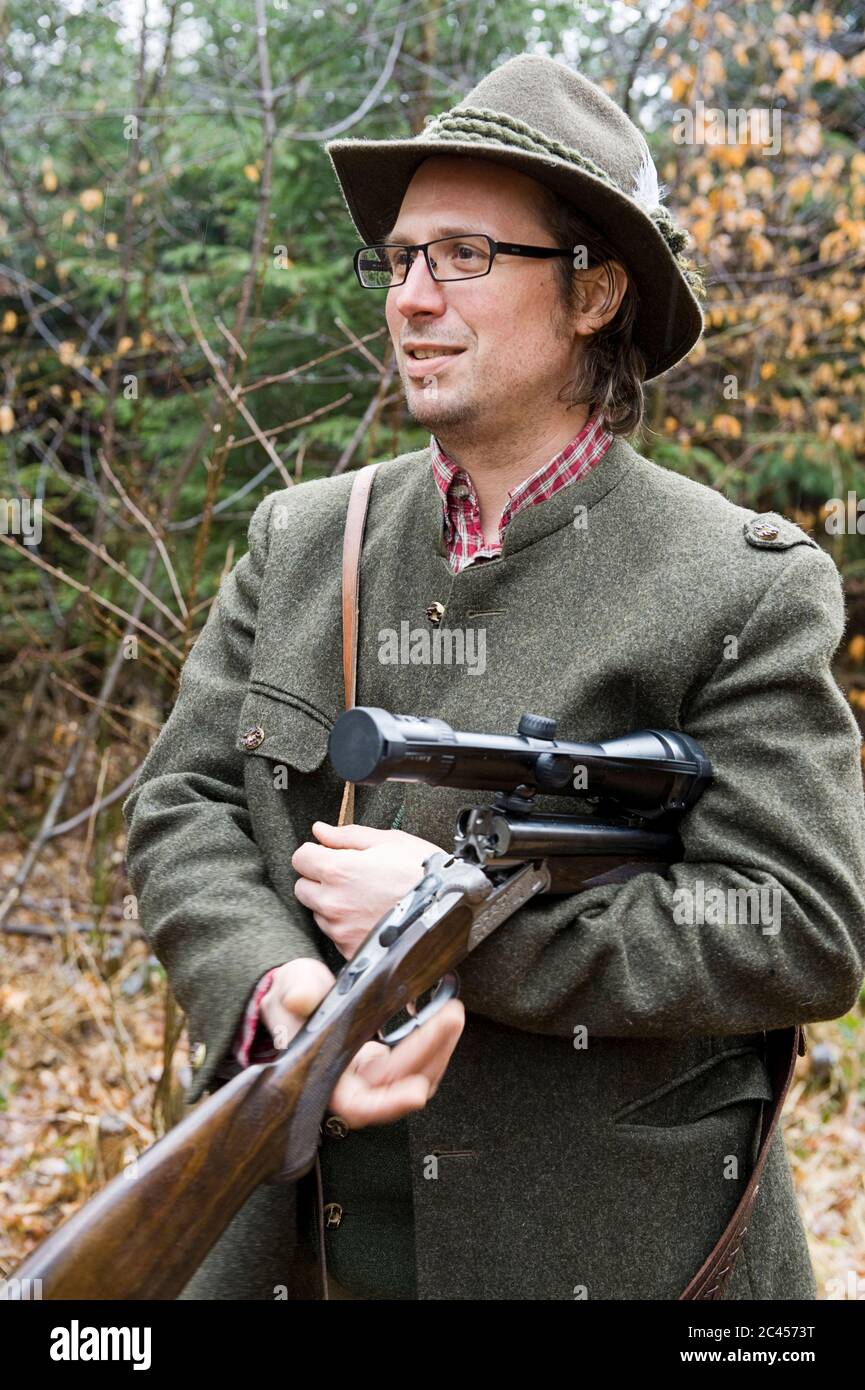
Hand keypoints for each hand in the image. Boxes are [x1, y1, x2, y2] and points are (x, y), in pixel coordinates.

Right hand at [260, 957, 463, 1126]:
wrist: (298, 992)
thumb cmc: (291, 997)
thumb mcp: (291, 988)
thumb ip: (295, 993)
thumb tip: (300, 998)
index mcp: (322, 1077)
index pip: (357, 1105)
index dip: (388, 1104)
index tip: (416, 1092)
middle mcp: (350, 1083)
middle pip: (397, 1085)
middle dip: (428, 1054)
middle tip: (449, 1018)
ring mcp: (369, 1073)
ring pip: (412, 1076)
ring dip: (438, 1050)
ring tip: (452, 1016)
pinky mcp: (383, 1059)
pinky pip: (414, 1062)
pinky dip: (433, 1044)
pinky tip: (445, 1023)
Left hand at [291, 821, 445, 959]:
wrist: (451, 910)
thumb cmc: (424, 873)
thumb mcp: (389, 841)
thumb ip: (347, 836)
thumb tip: (320, 830)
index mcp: (338, 870)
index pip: (300, 858)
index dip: (315, 853)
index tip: (330, 854)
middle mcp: (333, 903)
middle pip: (303, 887)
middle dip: (320, 879)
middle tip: (350, 876)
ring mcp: (341, 931)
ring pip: (319, 913)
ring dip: (333, 904)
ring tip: (367, 898)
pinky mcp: (351, 951)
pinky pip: (336, 936)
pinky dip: (347, 927)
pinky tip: (371, 917)